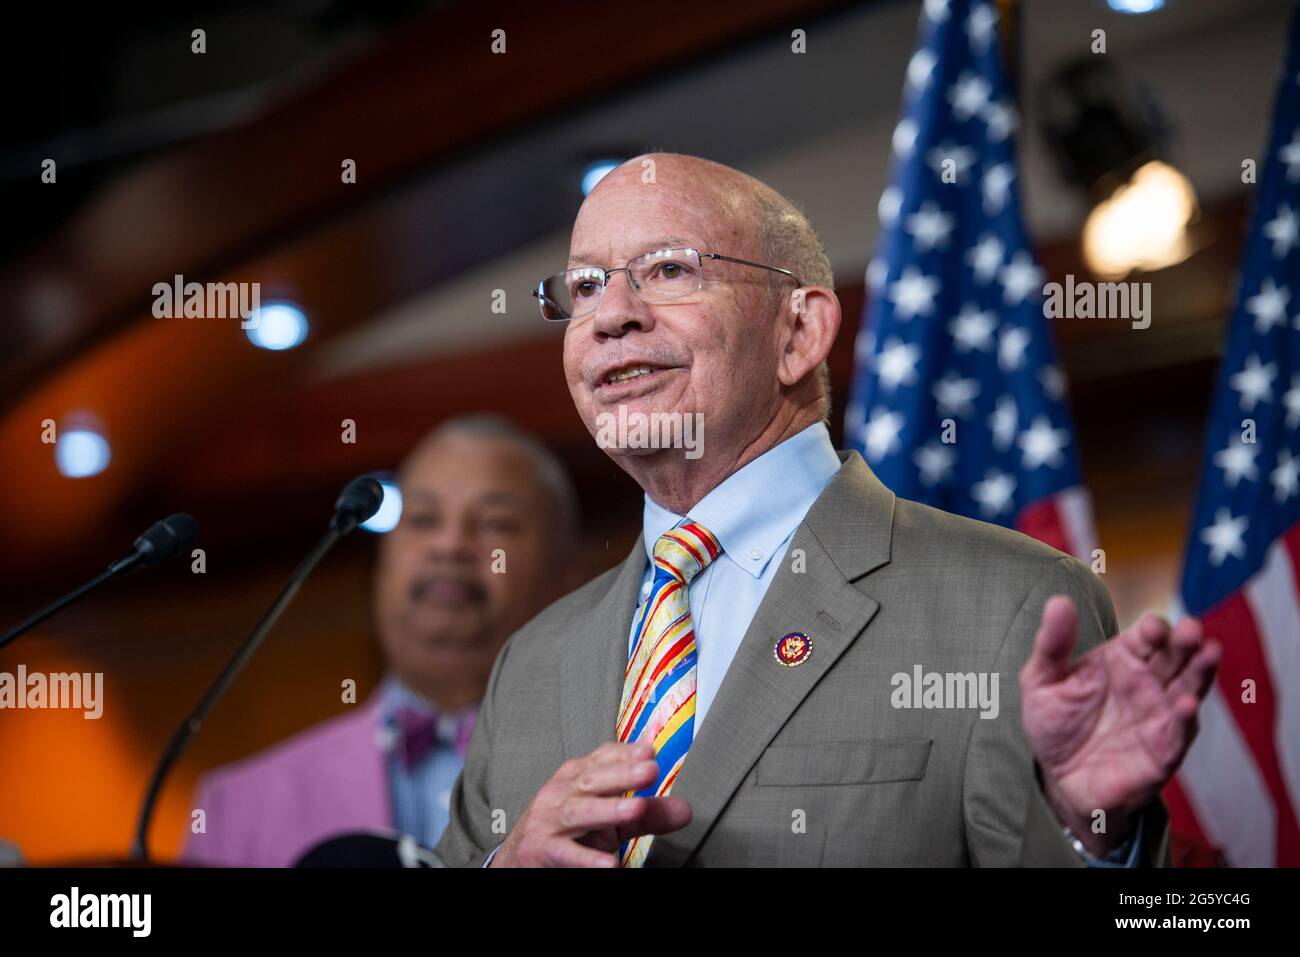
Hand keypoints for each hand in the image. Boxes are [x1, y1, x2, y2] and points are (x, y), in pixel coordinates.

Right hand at [490, 741, 691, 866]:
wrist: (520, 857)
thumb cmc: (569, 832)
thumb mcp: (611, 820)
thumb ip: (648, 814)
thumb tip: (684, 809)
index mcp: (578, 776)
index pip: (603, 757)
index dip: (627, 754)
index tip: (651, 751)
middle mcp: (561, 793)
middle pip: (593, 779)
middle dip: (622, 774)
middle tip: (650, 770)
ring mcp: (549, 820)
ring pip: (580, 812)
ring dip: (608, 810)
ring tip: (635, 810)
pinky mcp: (542, 849)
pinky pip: (566, 853)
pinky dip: (587, 858)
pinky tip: (609, 863)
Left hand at [1019, 596, 1219, 856]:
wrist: (1060, 778)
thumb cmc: (1055, 723)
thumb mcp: (1042, 680)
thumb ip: (1052, 644)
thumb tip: (1058, 601)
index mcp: (1122, 659)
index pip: (1146, 637)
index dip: (1152, 629)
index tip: (1152, 628)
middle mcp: (1148, 683)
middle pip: (1175, 656)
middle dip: (1185, 641)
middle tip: (1191, 627)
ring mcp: (1160, 715)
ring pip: (1188, 688)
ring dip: (1200, 671)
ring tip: (1209, 651)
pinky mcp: (1163, 750)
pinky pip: (1179, 734)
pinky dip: (1184, 720)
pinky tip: (1186, 705)